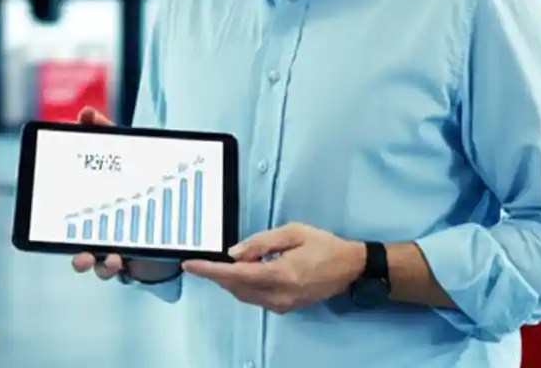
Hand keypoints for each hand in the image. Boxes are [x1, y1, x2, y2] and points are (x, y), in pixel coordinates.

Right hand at [68, 106, 175, 282]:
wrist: (179, 206)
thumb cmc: (143, 180)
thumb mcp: (127, 154)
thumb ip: (106, 133)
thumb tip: (84, 112)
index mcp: (96, 211)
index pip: (73, 216)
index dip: (61, 220)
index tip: (55, 219)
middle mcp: (102, 234)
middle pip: (81, 250)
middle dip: (79, 257)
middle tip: (80, 256)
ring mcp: (117, 249)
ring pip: (101, 266)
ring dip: (101, 267)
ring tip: (112, 260)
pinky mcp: (136, 260)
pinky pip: (122, 269)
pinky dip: (120, 267)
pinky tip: (126, 260)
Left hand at [182, 222, 365, 313]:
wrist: (349, 268)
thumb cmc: (324, 246)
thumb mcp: (293, 232)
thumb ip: (262, 242)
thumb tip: (234, 253)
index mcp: (281, 274)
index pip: (235, 274)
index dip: (210, 270)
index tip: (191, 265)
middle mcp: (279, 295)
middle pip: (235, 287)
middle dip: (220, 273)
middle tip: (213, 257)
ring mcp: (282, 305)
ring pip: (243, 295)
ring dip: (232, 280)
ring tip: (236, 261)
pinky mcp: (284, 307)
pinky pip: (255, 298)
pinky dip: (245, 285)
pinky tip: (250, 271)